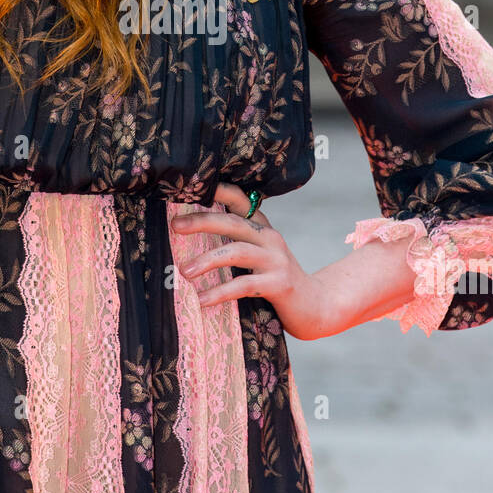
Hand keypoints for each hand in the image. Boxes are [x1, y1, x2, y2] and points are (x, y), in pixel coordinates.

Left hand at [169, 183, 329, 341]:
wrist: (317, 306)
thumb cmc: (278, 281)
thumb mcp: (259, 257)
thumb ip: (235, 244)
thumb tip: (193, 237)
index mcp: (263, 229)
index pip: (241, 201)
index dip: (220, 191)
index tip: (194, 186)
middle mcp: (271, 239)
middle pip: (233, 222)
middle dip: (203, 221)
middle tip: (175, 226)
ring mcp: (277, 261)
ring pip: (237, 251)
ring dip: (208, 260)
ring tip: (185, 271)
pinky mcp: (279, 284)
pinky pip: (245, 285)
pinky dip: (220, 292)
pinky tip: (203, 299)